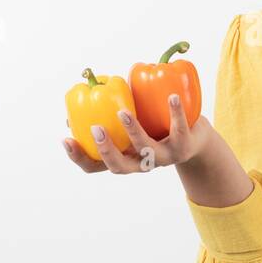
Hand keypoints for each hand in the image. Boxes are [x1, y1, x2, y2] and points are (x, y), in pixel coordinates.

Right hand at [62, 93, 213, 173]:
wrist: (194, 137)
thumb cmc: (153, 126)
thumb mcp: (128, 123)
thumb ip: (104, 118)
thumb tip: (71, 114)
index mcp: (125, 158)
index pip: (96, 166)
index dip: (79, 157)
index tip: (66, 139)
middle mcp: (142, 163)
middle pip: (119, 166)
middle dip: (106, 150)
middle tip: (96, 129)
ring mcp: (163, 157)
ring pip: (147, 150)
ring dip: (133, 131)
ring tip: (123, 112)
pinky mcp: (184, 146)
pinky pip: (179, 129)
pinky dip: (175, 112)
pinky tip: (172, 96)